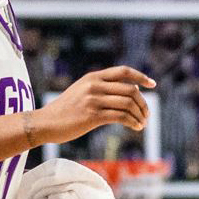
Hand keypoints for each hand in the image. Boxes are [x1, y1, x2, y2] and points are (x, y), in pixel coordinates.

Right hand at [34, 66, 155, 143]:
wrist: (45, 123)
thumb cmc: (66, 110)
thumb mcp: (83, 91)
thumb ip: (104, 88)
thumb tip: (133, 88)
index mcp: (93, 77)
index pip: (123, 71)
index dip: (141, 76)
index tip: (152, 84)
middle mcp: (94, 85)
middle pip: (130, 89)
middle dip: (143, 103)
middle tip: (146, 114)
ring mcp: (93, 100)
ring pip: (128, 103)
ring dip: (140, 114)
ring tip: (142, 123)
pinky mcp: (93, 115)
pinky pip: (121, 117)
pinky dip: (133, 122)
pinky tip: (136, 127)